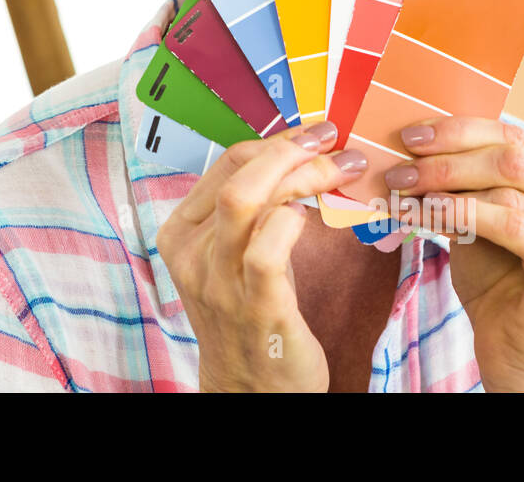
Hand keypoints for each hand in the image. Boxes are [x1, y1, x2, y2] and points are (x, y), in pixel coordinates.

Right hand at [155, 120, 368, 391]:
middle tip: (333, 143)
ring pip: (248, 202)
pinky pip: (266, 250)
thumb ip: (252, 209)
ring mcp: (219, 282)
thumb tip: (295, 154)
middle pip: (238, 175)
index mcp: (182, 232)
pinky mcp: (254, 307)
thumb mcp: (236, 254)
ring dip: (304, 175)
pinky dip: (291, 222)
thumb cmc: (252, 313)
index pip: (226, 163)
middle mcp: (192, 254)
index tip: (314, 134)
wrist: (250, 389)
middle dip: (291, 149)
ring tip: (341, 169)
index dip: (275, 140)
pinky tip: (313, 217)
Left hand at [386, 116, 523, 391]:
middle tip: (399, 167)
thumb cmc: (496, 278)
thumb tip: (418, 138)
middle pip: (512, 157)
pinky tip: (428, 212)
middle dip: (447, 158)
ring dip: (445, 184)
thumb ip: (468, 177)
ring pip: (509, 186)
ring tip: (404, 190)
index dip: (459, 131)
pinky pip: (510, 224)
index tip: (410, 134)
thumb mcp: (481, 214)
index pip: (515, 136)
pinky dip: (462, 213)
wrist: (511, 347)